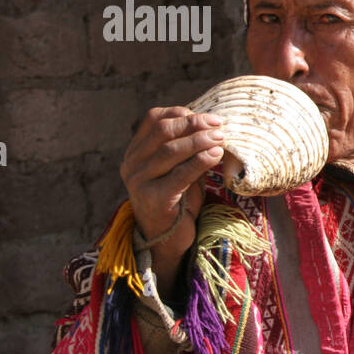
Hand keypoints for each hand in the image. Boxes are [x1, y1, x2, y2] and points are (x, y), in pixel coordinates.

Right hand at [120, 107, 225, 292]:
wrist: (166, 239)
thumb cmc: (177, 200)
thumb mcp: (179, 168)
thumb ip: (187, 149)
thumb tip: (211, 126)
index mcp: (135, 152)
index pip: (153, 120)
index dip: (180, 114)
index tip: (207, 117)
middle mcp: (132, 164)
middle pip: (162, 132)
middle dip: (193, 124)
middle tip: (218, 125)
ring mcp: (139, 182)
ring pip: (170, 151)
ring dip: (199, 141)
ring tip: (220, 138)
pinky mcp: (154, 199)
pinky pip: (179, 174)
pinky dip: (200, 161)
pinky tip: (216, 155)